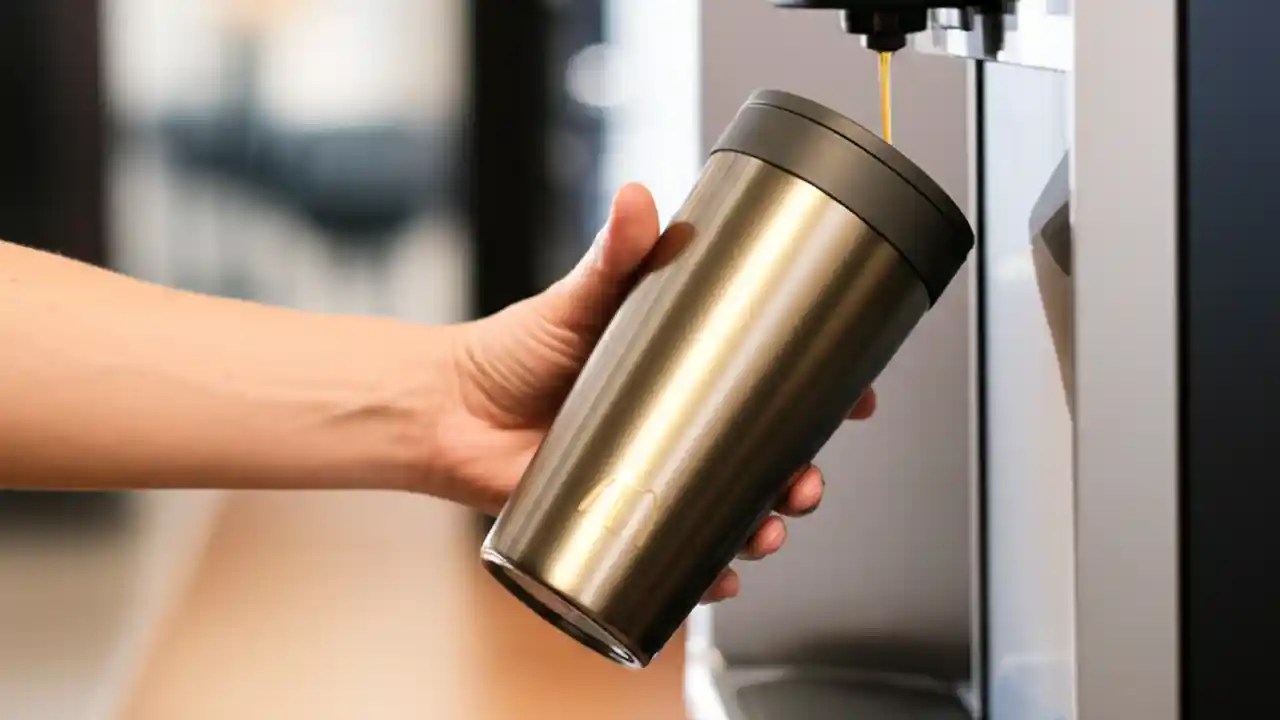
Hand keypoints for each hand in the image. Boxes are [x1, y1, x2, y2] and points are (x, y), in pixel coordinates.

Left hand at [444, 183, 876, 602]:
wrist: (447, 410)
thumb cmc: (512, 350)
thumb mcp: (575, 299)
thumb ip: (612, 254)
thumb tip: (636, 195)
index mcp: (684, 374)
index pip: (770, 383)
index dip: (824, 394)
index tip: (858, 397)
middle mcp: (678, 429)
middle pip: (764, 458)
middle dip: (802, 475)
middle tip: (808, 483)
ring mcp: (652, 477)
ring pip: (730, 511)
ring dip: (762, 529)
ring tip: (765, 534)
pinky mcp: (619, 520)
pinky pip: (675, 555)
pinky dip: (704, 574)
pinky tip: (719, 578)